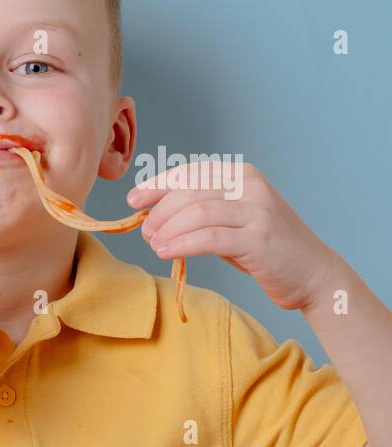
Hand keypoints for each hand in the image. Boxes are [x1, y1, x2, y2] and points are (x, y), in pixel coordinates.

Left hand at [128, 160, 338, 311]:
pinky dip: (181, 244)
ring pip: (197, 213)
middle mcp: (251, 187)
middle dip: (160, 212)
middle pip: (189, 192)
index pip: (191, 173)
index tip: (134, 200)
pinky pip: (209, 238)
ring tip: (154, 244)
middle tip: (146, 232)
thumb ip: (200, 211)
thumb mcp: (231, 220)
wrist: (312, 273)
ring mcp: (257, 211)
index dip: (158, 185)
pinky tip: (165, 252)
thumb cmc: (264, 248)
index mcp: (242, 175)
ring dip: (167, 230)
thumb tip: (153, 213)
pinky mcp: (258, 239)